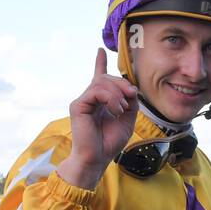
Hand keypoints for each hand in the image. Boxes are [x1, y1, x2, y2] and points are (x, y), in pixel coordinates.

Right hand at [58, 48, 139, 190]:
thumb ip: (130, 102)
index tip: (100, 51)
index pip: (98, 78)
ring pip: (102, 82)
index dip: (99, 63)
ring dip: (118, 93)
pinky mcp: (78, 105)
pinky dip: (111, 99)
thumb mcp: (128, 119)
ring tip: (121, 109)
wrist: (96, 159)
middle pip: (107, 78)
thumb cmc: (109, 142)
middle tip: (132, 95)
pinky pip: (97, 91)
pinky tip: (116, 110)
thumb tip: (129, 87)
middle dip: (123, 83)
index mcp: (99, 101)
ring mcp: (82, 101)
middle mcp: (89, 99)